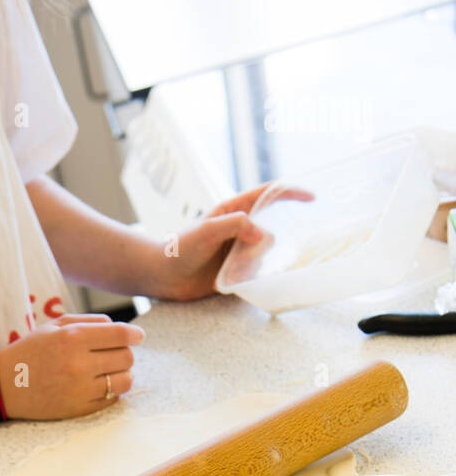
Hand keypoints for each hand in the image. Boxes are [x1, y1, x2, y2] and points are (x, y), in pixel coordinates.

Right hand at [0, 313, 144, 419]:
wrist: (5, 385)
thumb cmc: (31, 351)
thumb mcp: (54, 325)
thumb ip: (89, 322)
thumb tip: (121, 328)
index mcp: (73, 338)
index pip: (121, 334)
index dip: (135, 335)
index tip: (138, 336)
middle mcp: (79, 363)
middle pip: (126, 357)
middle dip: (126, 353)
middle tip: (116, 353)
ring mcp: (80, 389)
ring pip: (124, 381)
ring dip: (123, 374)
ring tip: (111, 371)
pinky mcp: (80, 408)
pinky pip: (112, 399)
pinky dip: (113, 391)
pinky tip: (100, 384)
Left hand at [155, 184, 315, 300]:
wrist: (163, 276)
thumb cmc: (180, 248)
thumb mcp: (208, 230)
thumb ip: (236, 225)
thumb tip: (264, 236)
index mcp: (233, 210)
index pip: (267, 195)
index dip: (291, 193)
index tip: (312, 198)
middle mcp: (239, 229)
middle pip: (270, 231)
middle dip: (269, 243)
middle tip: (250, 256)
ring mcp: (237, 251)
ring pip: (264, 256)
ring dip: (257, 264)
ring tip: (231, 271)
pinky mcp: (234, 272)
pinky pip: (255, 274)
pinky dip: (253, 278)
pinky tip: (239, 282)